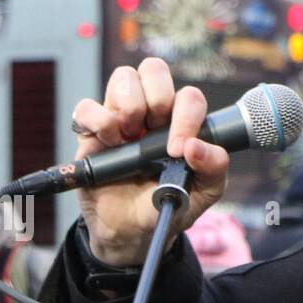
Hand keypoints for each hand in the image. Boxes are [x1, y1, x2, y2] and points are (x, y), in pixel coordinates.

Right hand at [71, 57, 229, 266]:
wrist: (133, 233)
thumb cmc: (169, 205)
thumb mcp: (204, 193)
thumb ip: (215, 168)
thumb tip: (195, 146)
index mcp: (181, 124)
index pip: (189, 96)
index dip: (187, 116)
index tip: (178, 150)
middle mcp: (152, 114)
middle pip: (154, 69)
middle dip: (158, 98)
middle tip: (154, 131)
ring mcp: (121, 119)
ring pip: (123, 77)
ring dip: (129, 108)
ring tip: (129, 140)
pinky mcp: (91, 132)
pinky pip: (87, 107)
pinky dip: (98, 121)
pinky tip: (108, 144)